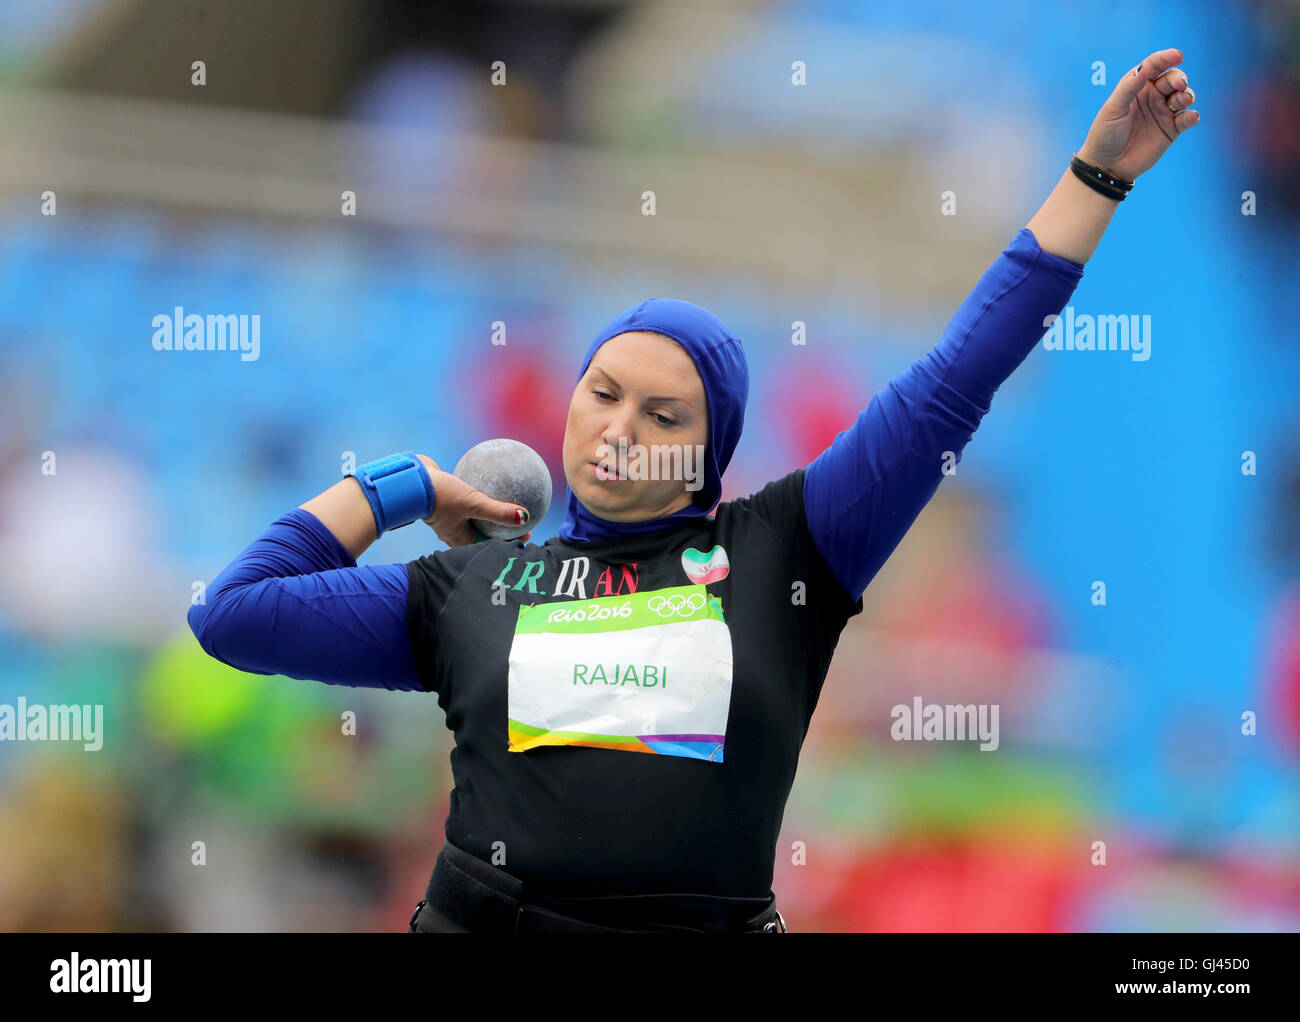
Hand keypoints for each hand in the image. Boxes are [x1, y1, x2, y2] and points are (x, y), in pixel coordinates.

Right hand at [415, 455, 532, 547]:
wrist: (409, 479)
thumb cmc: (439, 496)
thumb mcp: (473, 503)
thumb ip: (498, 512)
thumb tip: (525, 517)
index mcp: (460, 539)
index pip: (491, 544)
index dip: (510, 540)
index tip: (527, 532)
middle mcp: (455, 530)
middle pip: (485, 530)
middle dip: (503, 525)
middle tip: (522, 515)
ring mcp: (450, 514)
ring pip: (477, 513)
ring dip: (492, 507)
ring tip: (510, 496)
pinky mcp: (448, 498)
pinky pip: (469, 496)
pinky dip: (481, 490)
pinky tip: (494, 475)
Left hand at [1077, 47, 1199, 181]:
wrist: (1107, 165)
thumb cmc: (1105, 134)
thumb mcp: (1113, 109)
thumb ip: (1128, 88)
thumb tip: (1144, 68)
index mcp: (1137, 87)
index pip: (1154, 66)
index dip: (1167, 58)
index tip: (1178, 56)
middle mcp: (1153, 97)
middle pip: (1173, 79)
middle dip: (1179, 79)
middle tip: (1179, 85)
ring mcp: (1163, 113)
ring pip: (1184, 96)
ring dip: (1187, 95)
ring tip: (1182, 101)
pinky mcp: (1171, 130)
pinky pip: (1187, 119)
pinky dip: (1192, 116)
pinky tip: (1189, 117)